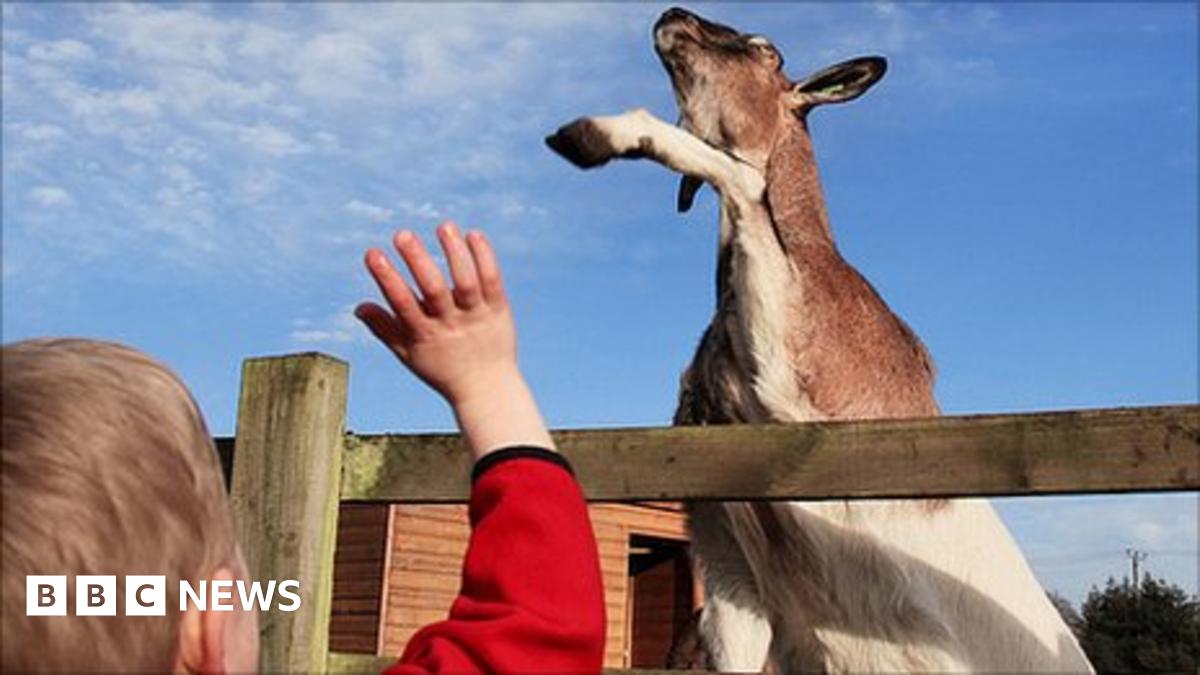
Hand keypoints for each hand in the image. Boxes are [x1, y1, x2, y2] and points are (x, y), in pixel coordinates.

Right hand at [356, 222, 514, 406]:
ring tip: (443, 226)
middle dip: (417, 260)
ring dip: (454, 252)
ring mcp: (476, 316)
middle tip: (402, 234)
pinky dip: (484, 257)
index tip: (372, 253)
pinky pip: (492, 280)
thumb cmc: (442, 369)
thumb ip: (384, 329)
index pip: (402, 303)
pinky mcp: (499, 310)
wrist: (487, 389)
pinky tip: (473, 235)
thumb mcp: (409, 354)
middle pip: (433, 289)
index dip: (386, 278)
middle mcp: (450, 324)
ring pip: (466, 281)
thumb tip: (358, 306)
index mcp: (424, 334)